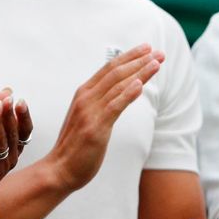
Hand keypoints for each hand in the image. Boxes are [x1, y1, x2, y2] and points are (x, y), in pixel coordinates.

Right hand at [44, 45, 161, 192]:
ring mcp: (89, 112)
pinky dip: (127, 94)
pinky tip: (140, 85)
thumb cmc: (76, 146)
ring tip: (157, 63)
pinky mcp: (95, 127)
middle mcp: (85, 98)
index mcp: (84, 93)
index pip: (109, 68)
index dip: (129, 56)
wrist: (60, 169)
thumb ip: (101, 103)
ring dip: (139, 72)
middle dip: (139, 60)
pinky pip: (114, 106)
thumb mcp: (88, 118)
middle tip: (159, 52)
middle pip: (115, 72)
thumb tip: (122, 92)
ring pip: (118, 85)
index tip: (147, 49)